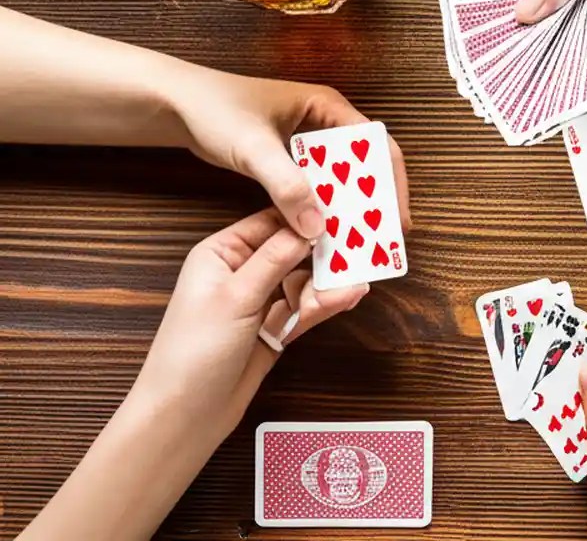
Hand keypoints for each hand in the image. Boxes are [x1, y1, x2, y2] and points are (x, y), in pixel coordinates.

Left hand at [135, 209, 368, 432]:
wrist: (185, 414)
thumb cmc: (194, 351)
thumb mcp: (236, 297)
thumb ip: (275, 259)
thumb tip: (309, 225)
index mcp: (221, 254)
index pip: (271, 222)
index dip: (305, 216)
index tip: (342, 213)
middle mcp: (241, 273)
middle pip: (293, 251)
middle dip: (323, 254)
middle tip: (360, 250)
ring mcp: (259, 303)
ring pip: (303, 282)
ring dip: (327, 285)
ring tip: (355, 286)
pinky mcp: (273, 329)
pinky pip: (305, 310)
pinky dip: (324, 305)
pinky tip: (346, 299)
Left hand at [171, 67, 411, 239]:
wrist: (175, 104)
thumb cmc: (213, 109)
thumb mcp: (253, 148)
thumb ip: (286, 185)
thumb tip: (316, 227)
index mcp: (328, 107)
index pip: (377, 146)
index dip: (391, 184)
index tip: (395, 220)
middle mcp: (326, 123)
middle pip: (367, 167)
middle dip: (376, 204)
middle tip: (384, 243)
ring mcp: (310, 143)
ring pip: (344, 181)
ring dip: (351, 212)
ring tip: (360, 246)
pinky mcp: (292, 161)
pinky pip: (320, 189)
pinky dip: (325, 211)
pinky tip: (323, 237)